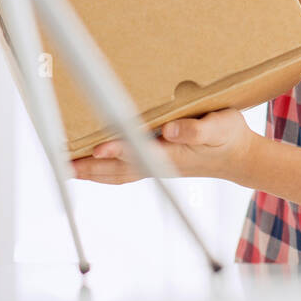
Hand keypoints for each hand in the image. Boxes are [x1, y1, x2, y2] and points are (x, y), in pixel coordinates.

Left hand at [71, 108, 255, 184]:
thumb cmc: (229, 137)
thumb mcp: (219, 127)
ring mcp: (157, 166)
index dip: (116, 149)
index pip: (138, 151)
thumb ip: (195, 129)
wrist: (239, 158)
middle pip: (117, 168)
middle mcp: (159, 163)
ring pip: (116, 173)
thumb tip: (170, 131)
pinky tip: (92, 168)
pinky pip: (123, 173)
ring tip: (65, 167)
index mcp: (173, 153)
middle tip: (61, 161)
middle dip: (89, 165)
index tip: (96, 146)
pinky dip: (104, 172)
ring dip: (91, 171)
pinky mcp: (157, 165)